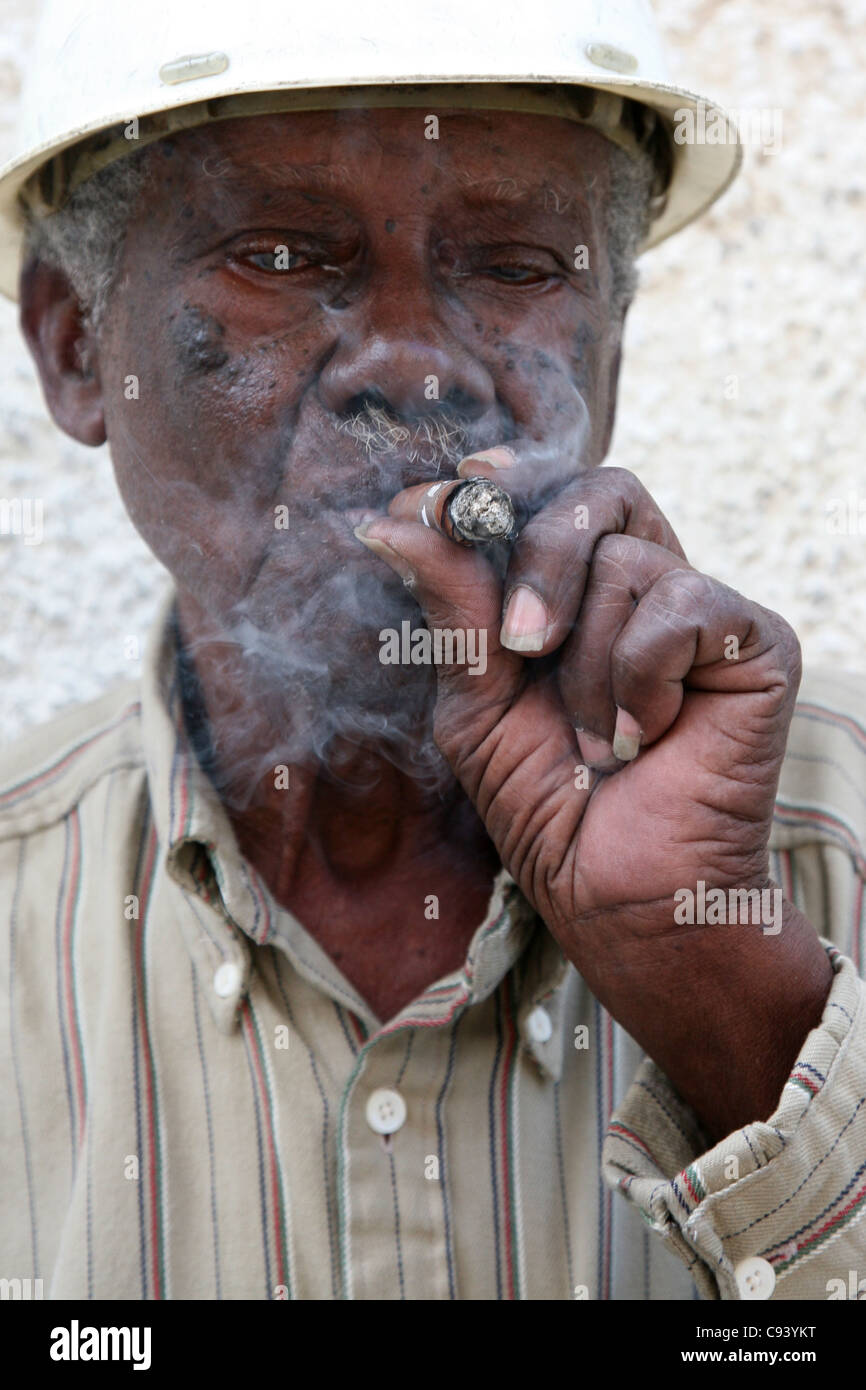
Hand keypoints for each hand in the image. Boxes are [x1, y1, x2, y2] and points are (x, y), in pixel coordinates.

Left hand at [356, 454, 833, 1138]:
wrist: (622, 896)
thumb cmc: (549, 806)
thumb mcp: (475, 702)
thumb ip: (452, 608)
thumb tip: (395, 520)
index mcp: (578, 593)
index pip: (553, 494)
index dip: (510, 480)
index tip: (457, 486)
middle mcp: (643, 587)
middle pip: (597, 493)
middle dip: (541, 556)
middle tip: (519, 645)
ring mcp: (700, 611)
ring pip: (625, 563)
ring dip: (587, 671)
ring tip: (598, 745)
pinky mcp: (755, 639)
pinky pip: (679, 606)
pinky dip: (642, 678)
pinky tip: (646, 737)